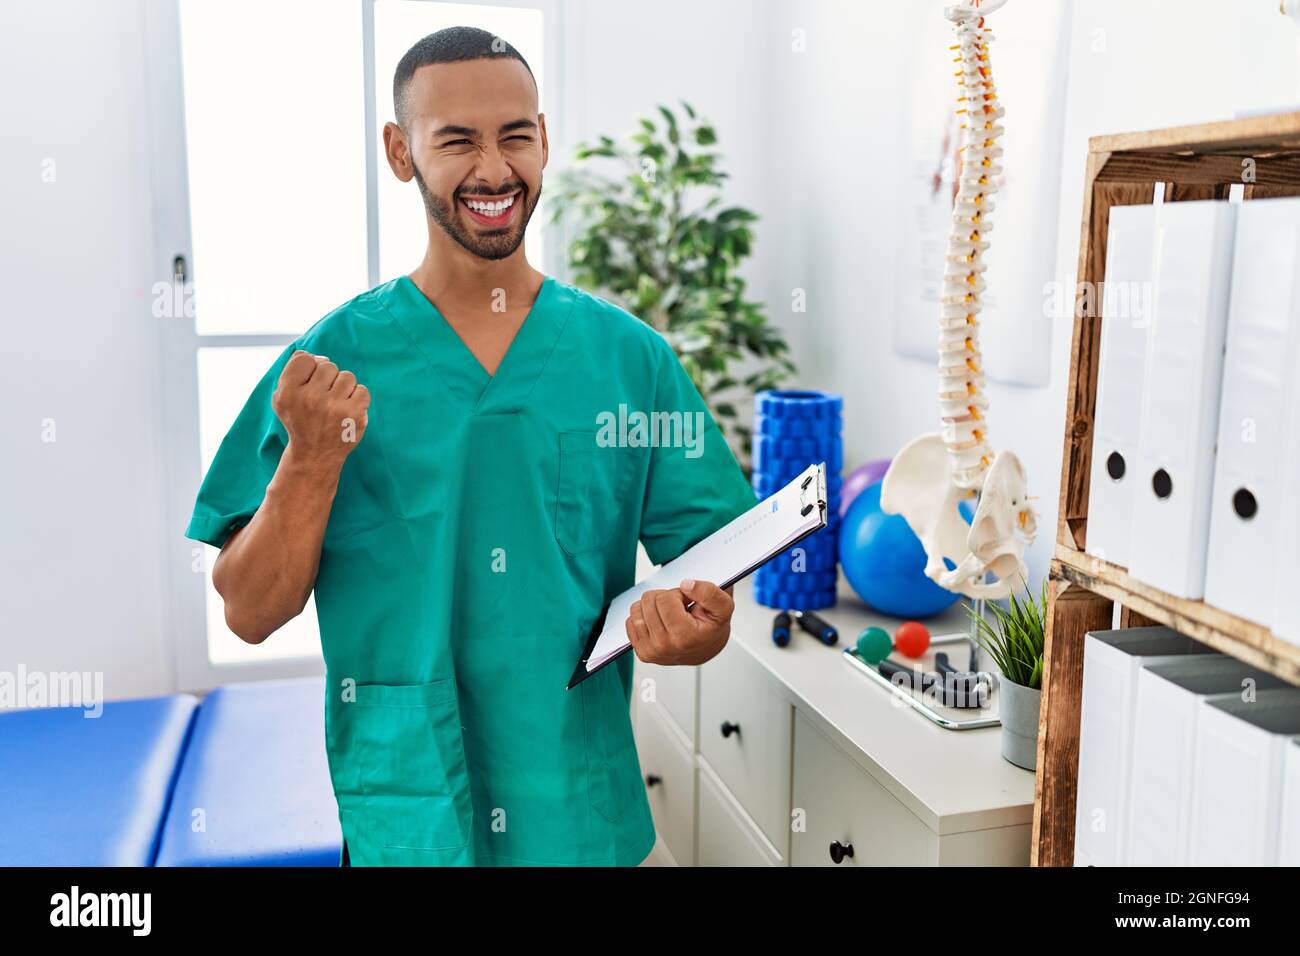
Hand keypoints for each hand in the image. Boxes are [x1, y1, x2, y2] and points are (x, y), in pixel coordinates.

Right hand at [272, 350, 369, 467]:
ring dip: (343, 388)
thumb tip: (317, 355)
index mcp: (288, 392)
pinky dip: (357, 398)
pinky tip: (347, 410)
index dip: (309, 368)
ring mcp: (333, 407)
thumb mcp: (283, 397)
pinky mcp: (354, 415)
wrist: (314, 455)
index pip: (304, 358)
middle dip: (327, 378)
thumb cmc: (300, 420)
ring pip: (347, 376)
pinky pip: (362, 389)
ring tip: (335, 404)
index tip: (309, 384)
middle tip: (323, 398)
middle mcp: (310, 398)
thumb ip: (294, 371)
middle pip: (327, 365)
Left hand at [625, 580, 734, 666]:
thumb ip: (709, 592)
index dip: (677, 595)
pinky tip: (660, 623)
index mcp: (684, 637)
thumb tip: (686, 585)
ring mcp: (651, 652)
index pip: (664, 599)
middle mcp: (665, 647)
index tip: (688, 605)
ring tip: (669, 616)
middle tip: (680, 610)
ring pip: (636, 609)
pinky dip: (644, 617)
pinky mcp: (642, 653)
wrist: (706, 648)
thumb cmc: (712, 627)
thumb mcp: (723, 606)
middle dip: (665, 599)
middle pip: (648, 601)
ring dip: (652, 607)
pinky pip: (630, 621)